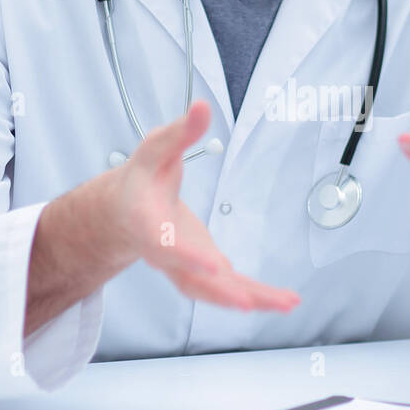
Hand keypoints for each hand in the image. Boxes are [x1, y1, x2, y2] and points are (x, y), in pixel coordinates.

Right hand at [115, 100, 300, 313]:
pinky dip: (257, 296)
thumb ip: (180, 131)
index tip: (212, 264)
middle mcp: (165, 255)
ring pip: (216, 292)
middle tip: (247, 302)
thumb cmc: (141, 178)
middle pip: (192, 280)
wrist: (124, 213)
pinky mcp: (203, 272)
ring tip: (286, 303)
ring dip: (250, 299)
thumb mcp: (156, 148)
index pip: (164, 243)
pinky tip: (285, 300)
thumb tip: (202, 106)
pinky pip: (230, 289)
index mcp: (148, 224)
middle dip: (221, 291)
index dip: (187, 256)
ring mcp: (185, 269)